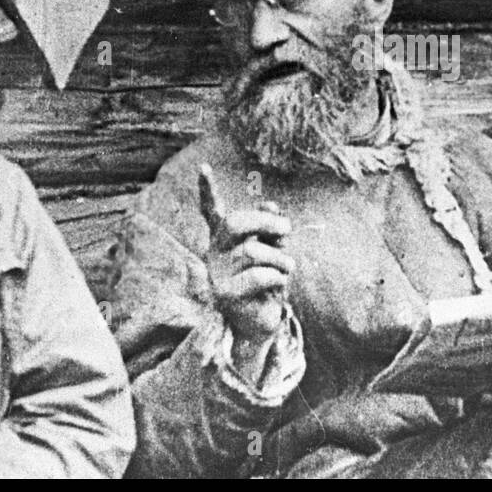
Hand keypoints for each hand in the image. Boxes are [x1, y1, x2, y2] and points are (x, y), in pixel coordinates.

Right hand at [198, 165, 293, 352]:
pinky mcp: (225, 294)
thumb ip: (273, 230)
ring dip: (281, 259)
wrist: (260, 325)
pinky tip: (279, 286)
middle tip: (287, 230)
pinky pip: (259, 275)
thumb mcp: (275, 251)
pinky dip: (278, 277)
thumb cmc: (269, 284)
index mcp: (224, 240)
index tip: (204, 167)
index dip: (208, 190)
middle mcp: (215, 253)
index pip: (213, 211)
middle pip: (236, 223)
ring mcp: (217, 273)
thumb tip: (271, 204)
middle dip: (266, 222)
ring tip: (287, 269)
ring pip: (254, 251)